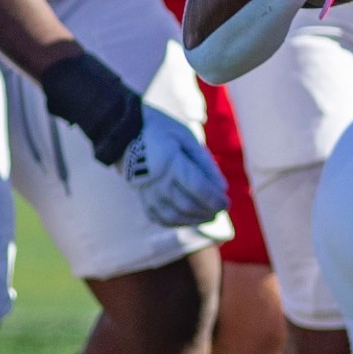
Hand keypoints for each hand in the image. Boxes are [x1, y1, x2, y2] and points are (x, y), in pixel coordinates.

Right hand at [122, 105, 230, 226]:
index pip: (198, 188)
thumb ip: (205, 163)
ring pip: (174, 216)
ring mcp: (147, 192)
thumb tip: (223, 189)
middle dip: (208, 211)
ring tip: (209, 216)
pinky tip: (189, 219)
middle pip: (188, 205)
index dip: (214, 199)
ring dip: (195, 220)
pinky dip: (177, 222)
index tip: (226, 203)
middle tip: (221, 210)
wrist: (126, 133)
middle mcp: (157, 181)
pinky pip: (160, 218)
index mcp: (171, 163)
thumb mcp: (187, 138)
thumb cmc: (162, 131)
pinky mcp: (141, 198)